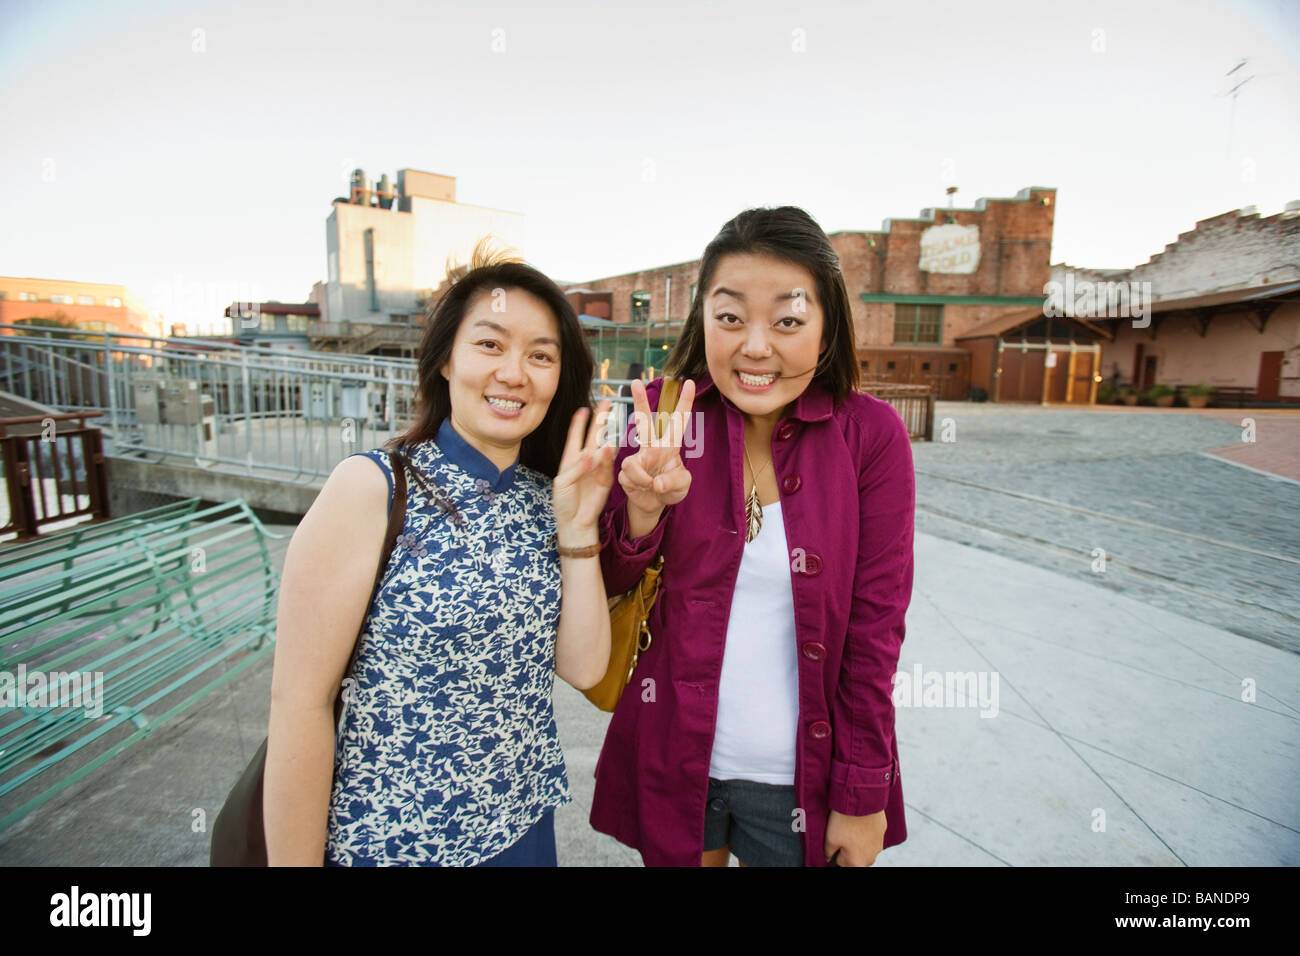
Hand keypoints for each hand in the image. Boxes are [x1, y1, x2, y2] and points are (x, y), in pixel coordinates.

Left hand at [553, 399, 616, 540]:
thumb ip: (576, 468)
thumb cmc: (563, 502)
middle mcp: (585, 461)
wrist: (574, 521)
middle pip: (594, 435)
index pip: (575, 436)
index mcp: (571, 459)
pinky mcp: (606, 479)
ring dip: (607, 432)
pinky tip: (608, 446)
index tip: (583, 408)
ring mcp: (597, 469)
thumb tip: (590, 455)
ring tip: (610, 418)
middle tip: (607, 403)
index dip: (578, 423)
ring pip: (604, 446)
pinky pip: (608, 465)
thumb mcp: (562, 483)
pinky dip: (608, 456)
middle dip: (600, 419)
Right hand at [618, 378, 695, 515]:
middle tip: (634, 381)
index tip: (690, 383)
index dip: (685, 403)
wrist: (654, 504)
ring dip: (643, 478)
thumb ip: (673, 481)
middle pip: (643, 422)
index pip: (678, 421)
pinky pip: (629, 476)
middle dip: (639, 401)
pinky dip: (639, 485)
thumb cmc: (671, 489)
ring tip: (652, 486)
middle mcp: (651, 448)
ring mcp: (637, 458)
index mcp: (669, 446)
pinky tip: (644, 488)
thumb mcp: (682, 486)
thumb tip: (655, 482)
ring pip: (632, 462)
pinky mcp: (624, 471)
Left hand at [824, 809, 885, 865]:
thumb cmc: (845, 821)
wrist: (861, 800)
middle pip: (855, 857)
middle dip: (848, 849)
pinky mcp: (882, 832)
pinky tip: (859, 822)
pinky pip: (872, 835)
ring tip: (850, 827)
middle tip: (841, 833)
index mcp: (856, 863)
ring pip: (864, 847)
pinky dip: (866, 831)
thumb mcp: (829, 839)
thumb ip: (828, 852)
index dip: (836, 853)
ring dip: (858, 841)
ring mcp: (879, 845)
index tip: (834, 844)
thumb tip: (828, 857)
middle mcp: (870, 857)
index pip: (841, 864)